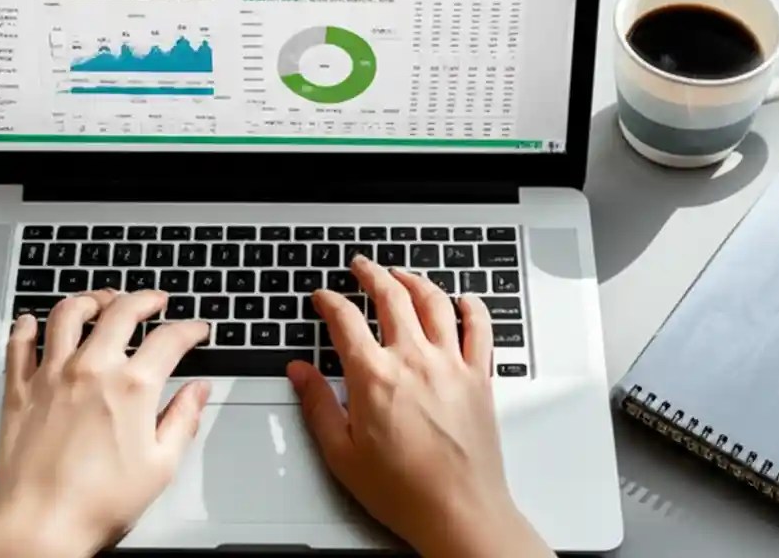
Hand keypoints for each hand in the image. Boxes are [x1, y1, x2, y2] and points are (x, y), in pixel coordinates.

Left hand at [0, 290, 210, 557]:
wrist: (41, 525)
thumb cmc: (98, 504)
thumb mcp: (161, 466)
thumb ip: (183, 420)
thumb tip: (198, 392)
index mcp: (132, 388)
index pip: (169, 338)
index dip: (189, 328)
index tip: (195, 329)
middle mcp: (91, 370)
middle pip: (121, 311)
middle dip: (144, 298)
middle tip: (153, 300)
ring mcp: (51, 375)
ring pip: (68, 314)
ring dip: (89, 299)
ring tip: (100, 300)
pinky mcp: (19, 390)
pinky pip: (20, 343)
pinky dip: (27, 326)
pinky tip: (34, 321)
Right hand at [286, 257, 552, 557]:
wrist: (458, 511)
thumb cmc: (404, 490)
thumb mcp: (341, 453)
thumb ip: (318, 405)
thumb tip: (299, 372)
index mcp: (374, 377)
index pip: (344, 320)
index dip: (329, 301)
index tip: (322, 297)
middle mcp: (414, 361)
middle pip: (390, 297)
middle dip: (371, 274)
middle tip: (361, 266)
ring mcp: (451, 365)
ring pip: (434, 302)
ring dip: (414, 280)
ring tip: (402, 274)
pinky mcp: (479, 378)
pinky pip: (479, 328)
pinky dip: (472, 307)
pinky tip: (463, 300)